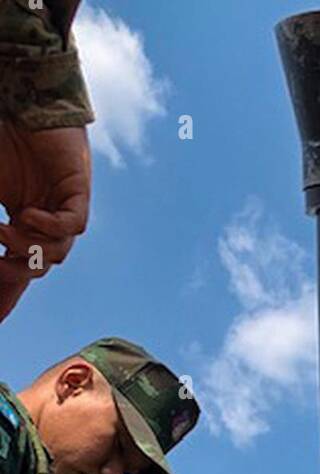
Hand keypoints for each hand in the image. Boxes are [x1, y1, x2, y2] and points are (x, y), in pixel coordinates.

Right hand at [0, 123, 91, 320]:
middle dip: (12, 274)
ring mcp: (63, 209)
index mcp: (23, 221)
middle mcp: (46, 221)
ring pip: (55, 252)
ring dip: (26, 248)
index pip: (16, 266)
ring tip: (1, 231)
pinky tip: (27, 215)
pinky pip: (71, 226)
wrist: (25, 100)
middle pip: (37, 266)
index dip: (6, 293)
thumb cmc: (5, 136)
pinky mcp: (78, 193)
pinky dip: (50, 228)